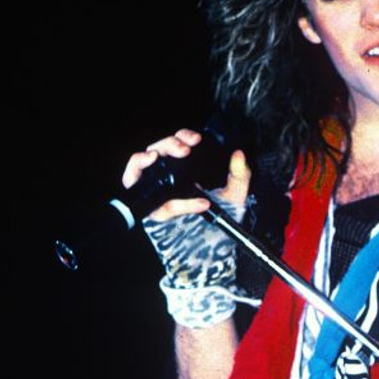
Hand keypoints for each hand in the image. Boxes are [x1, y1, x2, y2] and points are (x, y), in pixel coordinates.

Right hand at [121, 128, 250, 222]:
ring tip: (162, 156)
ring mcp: (153, 186)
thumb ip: (240, 174)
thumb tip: (238, 154)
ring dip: (152, 154)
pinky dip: (141, 172)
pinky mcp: (146, 202)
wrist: (209, 242)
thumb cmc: (218, 214)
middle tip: (184, 149)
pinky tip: (152, 165)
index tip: (196, 139)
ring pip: (144, 161)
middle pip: (159, 148)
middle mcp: (166, 173)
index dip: (183, 136)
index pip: (178, 143)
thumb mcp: (234, 193)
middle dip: (170, 143)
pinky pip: (138, 184)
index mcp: (185, 166)